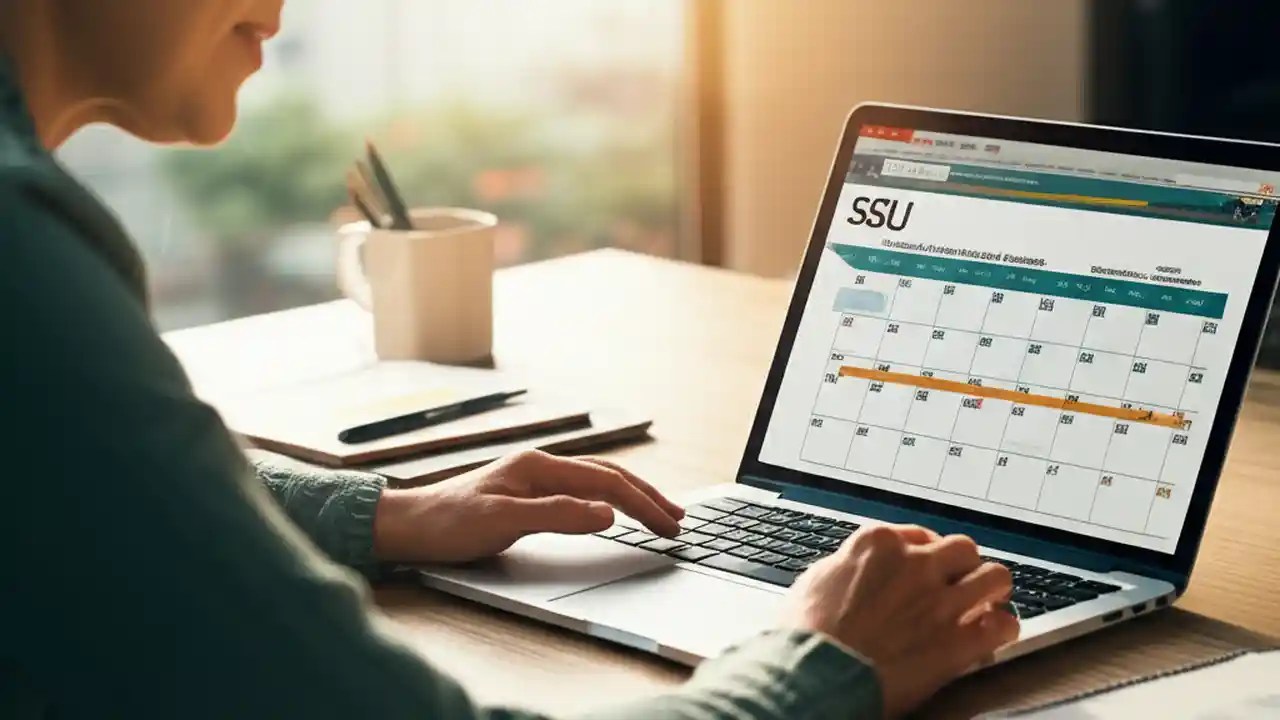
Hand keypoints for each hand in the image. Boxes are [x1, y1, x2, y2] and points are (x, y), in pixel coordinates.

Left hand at [372, 450, 682, 563]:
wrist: (407, 525)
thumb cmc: (447, 523)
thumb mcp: (502, 521)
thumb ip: (557, 515)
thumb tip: (608, 513)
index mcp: (539, 466)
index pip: (606, 481)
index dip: (642, 503)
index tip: (668, 525)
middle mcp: (540, 466)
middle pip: (609, 476)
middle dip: (648, 497)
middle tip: (679, 521)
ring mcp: (534, 478)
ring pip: (597, 481)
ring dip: (632, 496)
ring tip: (661, 512)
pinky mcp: (527, 493)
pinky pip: (581, 491)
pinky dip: (609, 500)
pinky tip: (615, 509)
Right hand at [783, 524, 1017, 717]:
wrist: (815, 672)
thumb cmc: (805, 634)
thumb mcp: (815, 581)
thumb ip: (845, 568)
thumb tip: (850, 571)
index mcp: (878, 544)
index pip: (917, 535)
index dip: (923, 555)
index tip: (922, 569)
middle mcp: (916, 564)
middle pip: (962, 549)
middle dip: (961, 568)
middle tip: (955, 586)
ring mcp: (942, 601)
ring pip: (995, 576)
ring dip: (990, 591)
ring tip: (985, 605)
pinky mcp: (959, 642)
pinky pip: (1004, 625)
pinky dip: (1001, 630)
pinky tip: (990, 638)